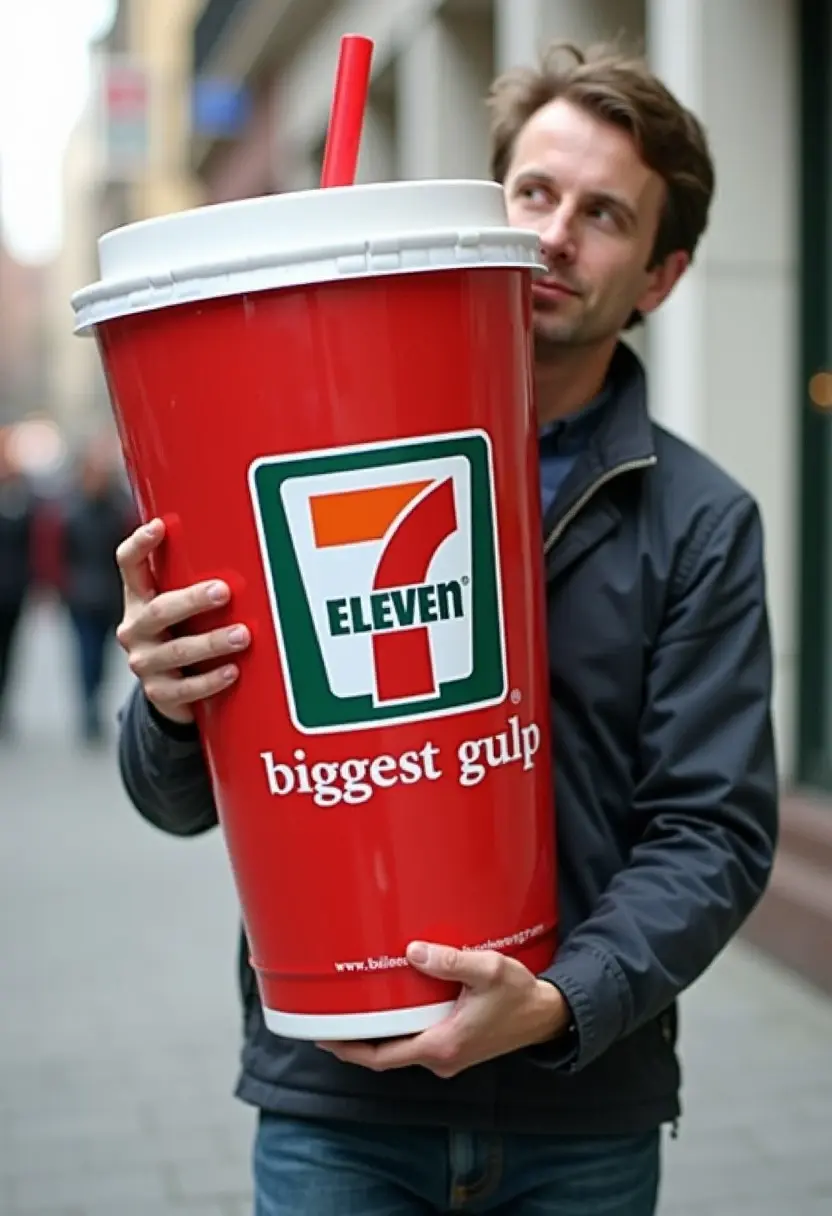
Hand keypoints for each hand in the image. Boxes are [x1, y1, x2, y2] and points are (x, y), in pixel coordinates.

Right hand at [115, 517, 250, 724]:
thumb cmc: (185, 631)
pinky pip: (185, 688)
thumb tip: (250, 552)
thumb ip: (197, 583)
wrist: (172, 688)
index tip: (160, 526)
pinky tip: (232, 671)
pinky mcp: (159, 692)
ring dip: (211, 642)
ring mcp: (144, 661)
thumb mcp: (183, 605)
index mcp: (138, 598)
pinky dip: (211, 680)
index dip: (140, 545)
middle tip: (223, 591)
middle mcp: (135, 627)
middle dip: (192, 600)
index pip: (129, 565)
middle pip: (159, 610)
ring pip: (176, 651)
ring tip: (242, 635)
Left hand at [319, 942, 570, 1076]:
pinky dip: (396, 1031)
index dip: (349, 1050)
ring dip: (376, 1037)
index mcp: (442, 1044)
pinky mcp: (455, 1046)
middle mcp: (441, 1057)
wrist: (546, 1016)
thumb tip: (414, 952)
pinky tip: (388, 1011)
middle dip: (354, 1043)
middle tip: (326, 1022)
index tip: (324, 1038)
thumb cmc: (519, 995)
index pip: (382, 1057)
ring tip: (350, 1014)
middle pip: (385, 1056)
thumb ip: (450, 961)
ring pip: (401, 1050)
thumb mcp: (486, 970)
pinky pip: (416, 1042)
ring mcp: (448, 1055)